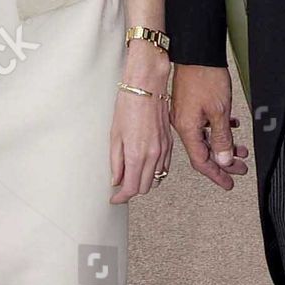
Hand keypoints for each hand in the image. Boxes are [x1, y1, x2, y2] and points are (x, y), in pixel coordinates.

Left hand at [109, 42, 171, 203]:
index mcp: (137, 155)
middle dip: (132, 190)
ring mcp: (164, 150)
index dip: (121, 197)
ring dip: (144, 181)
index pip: (131, 188)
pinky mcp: (170, 143)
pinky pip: (165, 167)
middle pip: (145, 187)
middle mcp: (153, 155)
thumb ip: (116, 161)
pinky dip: (155, 171)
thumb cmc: (129, 105)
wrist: (147, 86)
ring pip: (157, 179)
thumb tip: (116, 180)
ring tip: (132, 175)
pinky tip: (145, 165)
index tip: (115, 198)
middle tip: (121, 186)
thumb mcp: (115, 135)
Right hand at [171, 63, 248, 189]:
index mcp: (187, 129)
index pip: (201, 161)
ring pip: (207, 137)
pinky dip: (219, 128)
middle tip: (240, 169)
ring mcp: (186, 114)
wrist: (197, 51)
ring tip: (241, 149)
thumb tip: (223, 160)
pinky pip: (205, 124)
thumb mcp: (219, 111)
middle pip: (205, 151)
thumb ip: (221, 138)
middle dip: (224, 161)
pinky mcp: (190, 104)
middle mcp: (183, 124)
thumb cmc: (205, 76)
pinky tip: (232, 125)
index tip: (228, 183)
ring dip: (224, 144)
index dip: (216, 175)